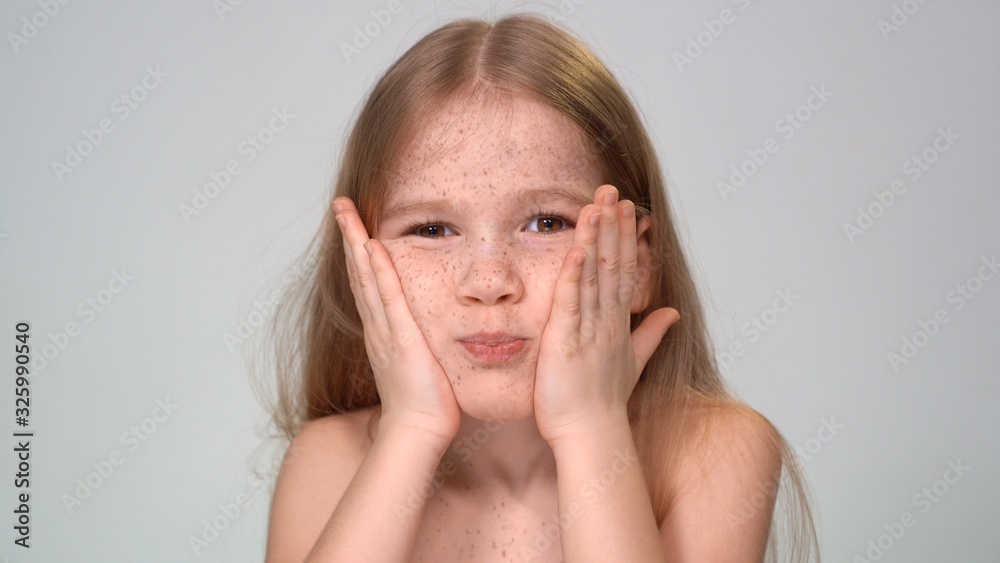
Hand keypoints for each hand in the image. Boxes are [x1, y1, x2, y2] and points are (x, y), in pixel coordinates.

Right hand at [334, 197, 460, 444]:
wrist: (419, 431)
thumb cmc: (426, 403)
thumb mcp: (420, 361)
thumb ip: (418, 341)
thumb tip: (425, 329)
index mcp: (383, 330)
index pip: (367, 282)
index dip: (359, 252)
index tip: (354, 224)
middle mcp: (377, 326)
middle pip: (358, 272)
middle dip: (349, 236)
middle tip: (341, 204)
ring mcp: (385, 331)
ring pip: (365, 278)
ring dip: (356, 242)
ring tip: (346, 212)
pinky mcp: (401, 339)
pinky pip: (388, 299)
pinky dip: (378, 272)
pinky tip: (372, 247)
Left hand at [532, 185, 678, 443]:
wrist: (591, 435)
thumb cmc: (602, 402)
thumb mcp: (633, 362)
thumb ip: (651, 334)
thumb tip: (672, 312)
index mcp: (618, 324)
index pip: (624, 271)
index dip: (626, 238)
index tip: (626, 208)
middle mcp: (607, 321)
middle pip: (613, 264)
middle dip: (612, 226)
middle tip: (612, 190)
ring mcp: (589, 329)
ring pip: (595, 275)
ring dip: (596, 238)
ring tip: (597, 204)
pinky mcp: (566, 341)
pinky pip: (572, 301)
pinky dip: (575, 274)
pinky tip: (578, 248)